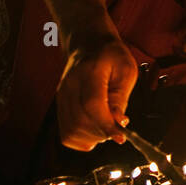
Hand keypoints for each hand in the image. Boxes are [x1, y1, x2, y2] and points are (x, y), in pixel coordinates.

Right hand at [55, 23, 139, 151]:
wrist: (89, 45)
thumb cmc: (111, 57)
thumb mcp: (126, 70)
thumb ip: (121, 97)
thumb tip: (119, 123)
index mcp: (89, 72)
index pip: (92, 105)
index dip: (106, 125)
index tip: (121, 136)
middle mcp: (69, 85)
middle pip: (80, 121)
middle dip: (102, 133)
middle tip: (117, 129)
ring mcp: (61, 96)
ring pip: (71, 131)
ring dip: (93, 137)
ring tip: (107, 127)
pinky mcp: (59, 106)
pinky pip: (66, 133)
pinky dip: (81, 139)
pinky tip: (95, 131)